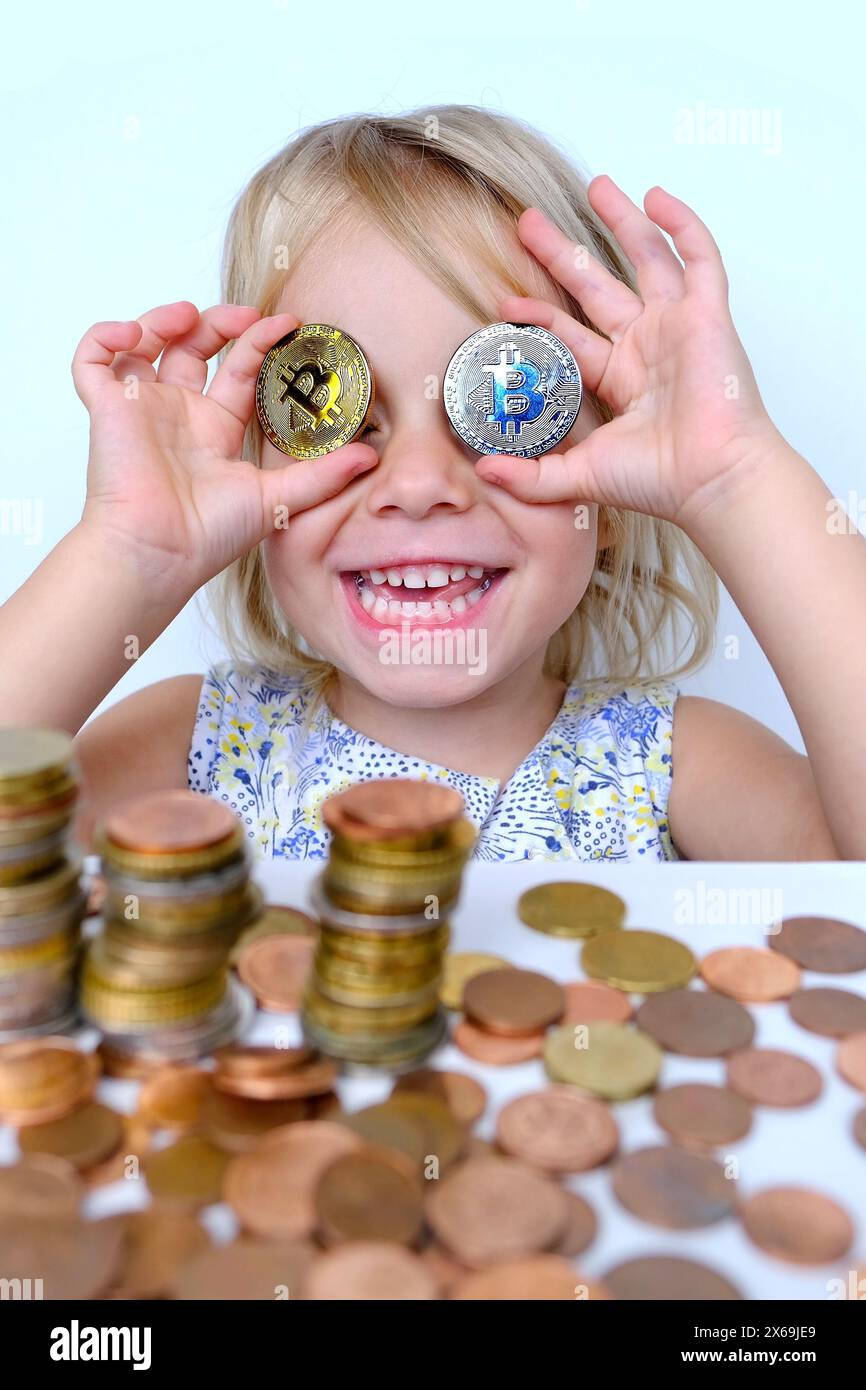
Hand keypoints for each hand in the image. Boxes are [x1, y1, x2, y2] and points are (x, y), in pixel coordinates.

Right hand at [71, 302, 377, 593]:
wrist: (161, 553)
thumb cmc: (209, 536)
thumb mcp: (277, 498)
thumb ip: (321, 475)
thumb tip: (369, 456)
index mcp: (217, 429)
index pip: (240, 369)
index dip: (260, 342)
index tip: (286, 323)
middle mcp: (180, 413)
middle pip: (195, 346)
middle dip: (217, 322)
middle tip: (242, 318)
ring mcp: (142, 408)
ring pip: (145, 343)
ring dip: (163, 318)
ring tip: (183, 317)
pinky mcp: (108, 408)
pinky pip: (93, 359)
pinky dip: (105, 336)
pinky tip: (131, 336)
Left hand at [476, 176, 784, 531]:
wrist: (710, 480)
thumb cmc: (658, 481)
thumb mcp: (578, 477)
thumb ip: (530, 476)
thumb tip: (482, 472)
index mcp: (620, 378)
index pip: (570, 335)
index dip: (539, 314)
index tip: (505, 300)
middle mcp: (647, 346)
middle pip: (598, 287)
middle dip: (563, 254)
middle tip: (528, 222)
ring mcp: (678, 326)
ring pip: (647, 259)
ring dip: (623, 222)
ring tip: (597, 186)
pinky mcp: (708, 315)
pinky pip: (699, 258)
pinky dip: (681, 225)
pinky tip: (656, 197)